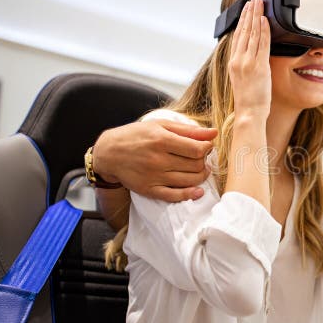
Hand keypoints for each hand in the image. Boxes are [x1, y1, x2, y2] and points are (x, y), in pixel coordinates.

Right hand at [93, 120, 216, 201]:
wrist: (109, 153)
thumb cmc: (136, 135)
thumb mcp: (161, 125)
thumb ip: (188, 130)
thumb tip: (213, 133)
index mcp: (161, 140)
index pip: (197, 149)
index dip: (207, 148)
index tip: (206, 146)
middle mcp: (158, 160)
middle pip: (195, 165)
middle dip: (204, 161)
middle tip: (201, 157)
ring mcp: (153, 177)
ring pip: (189, 181)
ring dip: (201, 176)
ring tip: (200, 169)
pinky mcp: (149, 190)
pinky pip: (174, 196)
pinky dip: (190, 194)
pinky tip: (197, 190)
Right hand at [228, 0, 271, 117]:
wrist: (249, 113)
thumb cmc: (249, 100)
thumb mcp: (243, 78)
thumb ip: (246, 64)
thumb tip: (253, 54)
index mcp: (233, 62)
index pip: (238, 35)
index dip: (243, 19)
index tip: (247, 7)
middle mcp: (238, 60)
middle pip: (244, 30)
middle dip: (249, 12)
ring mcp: (248, 62)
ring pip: (252, 33)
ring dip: (256, 15)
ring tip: (259, 2)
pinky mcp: (258, 66)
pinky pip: (262, 44)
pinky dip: (263, 30)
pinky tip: (265, 19)